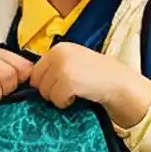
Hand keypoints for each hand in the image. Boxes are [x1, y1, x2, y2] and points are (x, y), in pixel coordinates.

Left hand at [29, 43, 150, 126]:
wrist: (119, 82)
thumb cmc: (97, 76)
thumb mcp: (74, 61)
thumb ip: (54, 66)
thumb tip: (31, 83)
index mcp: (58, 48)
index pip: (35, 71)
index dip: (46, 82)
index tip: (61, 85)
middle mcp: (57, 54)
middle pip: (37, 83)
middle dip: (50, 90)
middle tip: (70, 89)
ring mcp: (62, 68)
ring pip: (45, 93)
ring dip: (58, 97)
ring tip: (76, 91)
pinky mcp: (68, 82)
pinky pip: (56, 100)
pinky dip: (66, 103)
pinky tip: (79, 96)